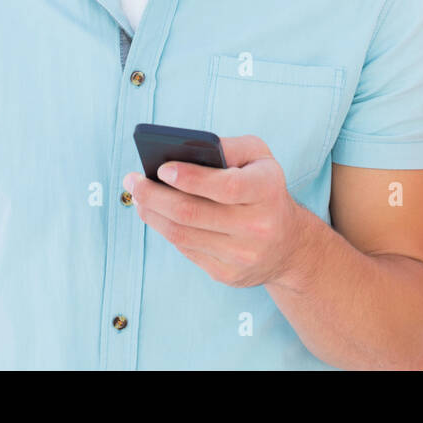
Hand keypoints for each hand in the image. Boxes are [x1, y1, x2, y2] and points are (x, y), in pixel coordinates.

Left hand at [123, 135, 312, 289]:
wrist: (290, 245)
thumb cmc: (265, 190)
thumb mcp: (260, 158)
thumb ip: (229, 147)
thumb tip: (183, 150)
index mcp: (267, 191)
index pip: (224, 187)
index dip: (190, 178)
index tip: (161, 168)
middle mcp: (258, 226)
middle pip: (192, 212)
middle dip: (154, 195)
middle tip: (132, 181)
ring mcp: (243, 255)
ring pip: (182, 234)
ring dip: (152, 213)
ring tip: (137, 196)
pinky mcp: (228, 274)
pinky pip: (186, 250)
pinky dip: (166, 230)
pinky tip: (156, 215)